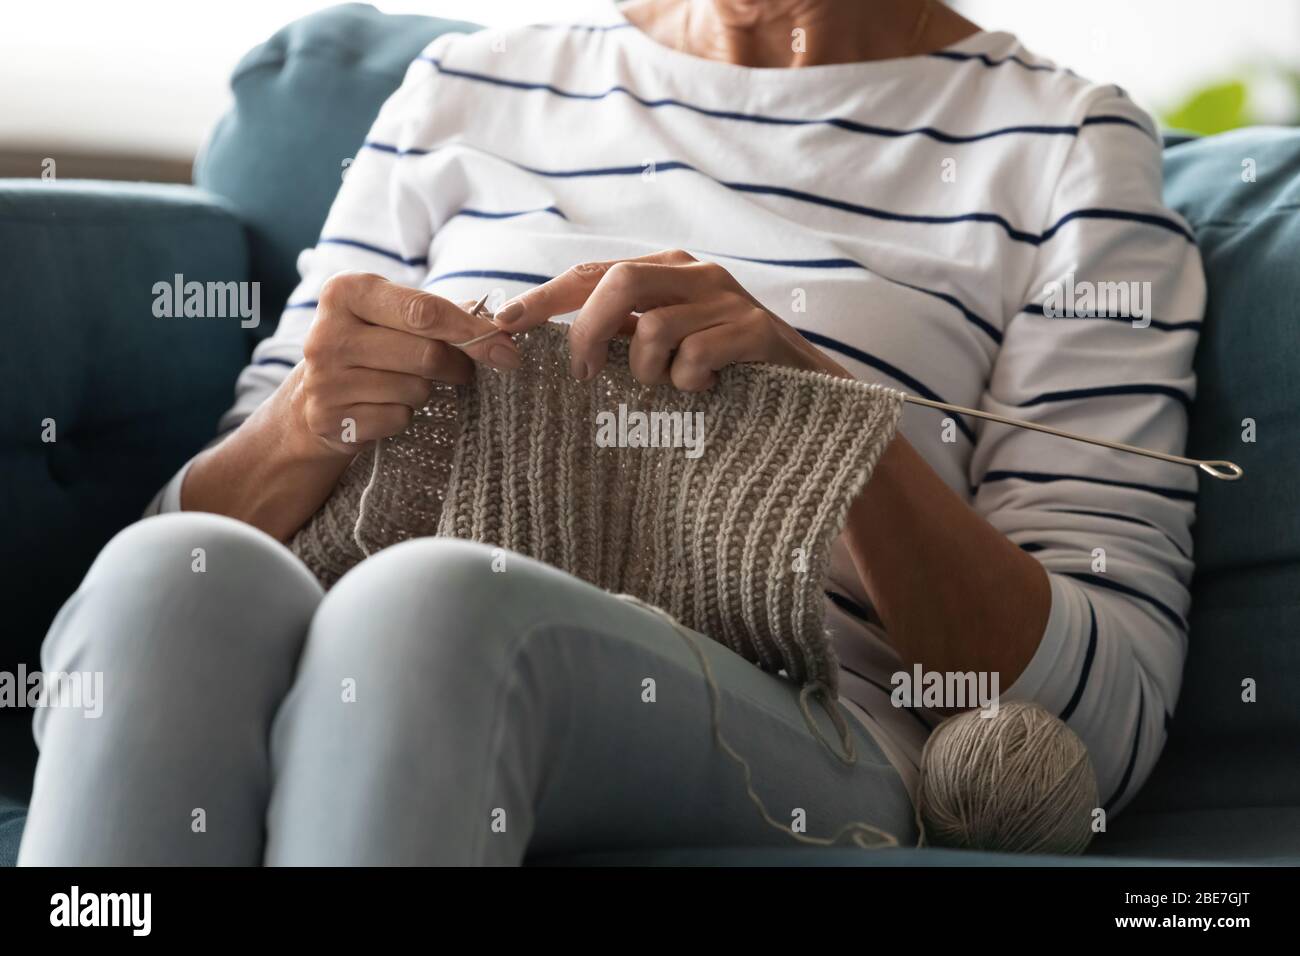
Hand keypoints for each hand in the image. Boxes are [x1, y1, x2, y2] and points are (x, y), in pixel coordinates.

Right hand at [293, 272, 518, 455]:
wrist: (314, 395)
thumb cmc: (372, 345)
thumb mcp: (395, 315)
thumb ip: (444, 313)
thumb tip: (499, 324)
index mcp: (346, 292)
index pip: (423, 311)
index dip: (471, 331)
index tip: (506, 347)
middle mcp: (328, 333)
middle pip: (426, 354)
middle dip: (456, 365)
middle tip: (462, 369)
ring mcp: (325, 379)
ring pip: (415, 390)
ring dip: (425, 391)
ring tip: (406, 383)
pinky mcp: (331, 419)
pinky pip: (398, 418)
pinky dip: (404, 415)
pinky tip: (385, 404)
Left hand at [491, 250, 848, 389]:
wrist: (808, 394)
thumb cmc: (724, 373)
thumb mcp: (669, 344)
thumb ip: (626, 332)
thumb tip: (559, 343)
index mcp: (668, 270)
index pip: (592, 272)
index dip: (545, 297)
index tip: (503, 323)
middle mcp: (696, 273)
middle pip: (617, 283)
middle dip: (588, 333)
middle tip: (585, 376)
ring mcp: (727, 299)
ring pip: (653, 329)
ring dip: (648, 372)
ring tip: (672, 388)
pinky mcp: (753, 330)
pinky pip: (694, 358)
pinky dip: (688, 383)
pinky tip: (707, 389)